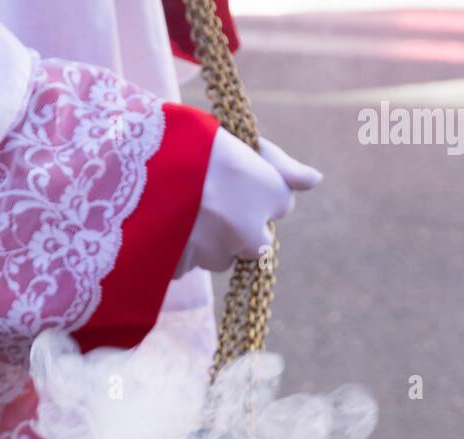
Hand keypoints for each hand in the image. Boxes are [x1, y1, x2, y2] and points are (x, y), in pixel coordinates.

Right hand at [176, 127, 321, 275]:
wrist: (148, 166)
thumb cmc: (197, 145)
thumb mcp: (243, 145)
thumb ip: (282, 168)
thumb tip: (315, 180)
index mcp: (271, 195)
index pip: (279, 205)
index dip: (259, 192)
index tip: (237, 177)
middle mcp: (251, 233)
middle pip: (252, 243)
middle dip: (236, 229)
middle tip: (209, 199)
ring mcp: (216, 255)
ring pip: (217, 256)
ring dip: (207, 241)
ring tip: (182, 208)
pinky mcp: (184, 268)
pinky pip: (186, 264)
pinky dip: (179, 250)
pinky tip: (165, 224)